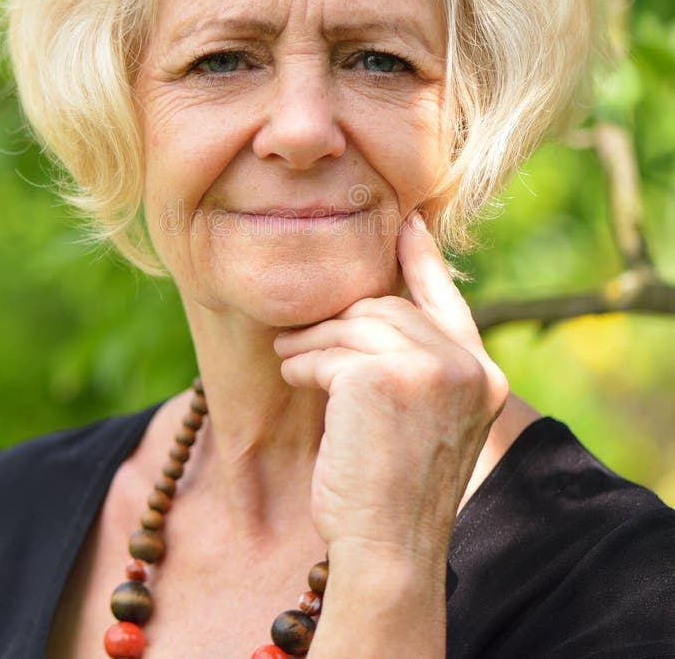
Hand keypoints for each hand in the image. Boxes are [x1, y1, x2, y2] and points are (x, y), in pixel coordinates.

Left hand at [275, 211, 507, 565]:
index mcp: (484, 375)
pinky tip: (293, 374)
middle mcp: (468, 367)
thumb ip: (416, 363)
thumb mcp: (424, 419)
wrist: (387, 551)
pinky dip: (305, 361)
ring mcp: (431, 369)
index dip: (422, 258)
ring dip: (315, 341)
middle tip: (301, 337)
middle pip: (388, 309)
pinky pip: (331, 350)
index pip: (447, 300)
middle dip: (340, 321)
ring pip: (355, 325)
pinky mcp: (385, 378)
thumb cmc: (395, 489)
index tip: (406, 222)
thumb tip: (369, 310)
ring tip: (290, 358)